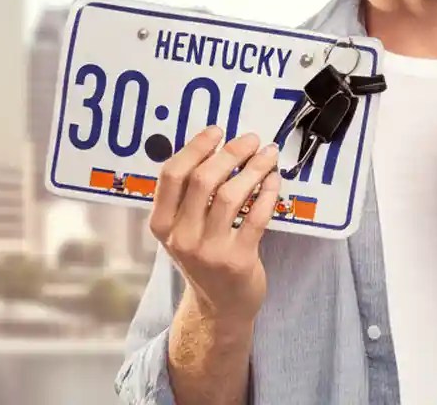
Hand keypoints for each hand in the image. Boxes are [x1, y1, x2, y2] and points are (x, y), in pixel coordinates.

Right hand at [149, 126, 281, 326]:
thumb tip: (217, 145)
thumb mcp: (184, 229)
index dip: (195, 147)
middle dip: (230, 152)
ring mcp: (209, 251)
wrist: (220, 307)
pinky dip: (267, 193)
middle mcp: (181, 237)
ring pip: (231, 195)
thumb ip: (190, 195)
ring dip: (253, 168)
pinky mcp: (238, 260)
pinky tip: (274, 180)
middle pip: (203, 180)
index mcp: (162, 224)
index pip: (171, 175)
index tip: (217, 131)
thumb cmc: (205, 256)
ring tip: (268, 154)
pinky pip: (256, 216)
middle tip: (251, 139)